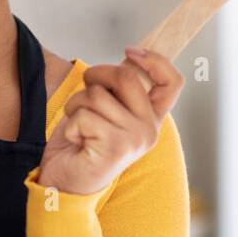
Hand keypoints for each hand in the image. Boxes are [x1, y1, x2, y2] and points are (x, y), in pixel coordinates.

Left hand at [36, 46, 184, 195]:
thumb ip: (119, 90)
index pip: (172, 82)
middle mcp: (149, 129)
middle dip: (95, 76)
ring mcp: (135, 138)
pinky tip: (76, 141)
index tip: (129, 51)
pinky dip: (71, 124)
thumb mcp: (106, 112)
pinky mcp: (115, 146)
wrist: (65, 185)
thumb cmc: (82, 145)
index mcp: (151, 119)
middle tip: (84, 89)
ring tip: (78, 126)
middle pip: (126, 76)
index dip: (154, 59)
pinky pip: (84, 114)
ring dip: (76, 106)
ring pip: (97, 95)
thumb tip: (130, 55)